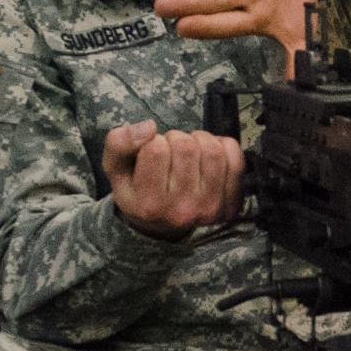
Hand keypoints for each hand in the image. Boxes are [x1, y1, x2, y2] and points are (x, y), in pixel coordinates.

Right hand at [101, 120, 243, 239]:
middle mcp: (180, 211)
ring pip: (212, 150)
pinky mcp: (229, 205)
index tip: (152, 151)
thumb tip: (148, 127)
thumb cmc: (138, 190)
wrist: (162, 224)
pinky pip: (235, 159)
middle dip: (176, 139)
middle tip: (171, 150)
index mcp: (149, 205)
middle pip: (186, 147)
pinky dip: (223, 147)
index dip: (153, 140)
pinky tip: (208, 156)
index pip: (156, 149)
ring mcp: (208, 209)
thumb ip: (118, 144)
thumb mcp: (116, 169)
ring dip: (200, 140)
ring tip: (189, 151)